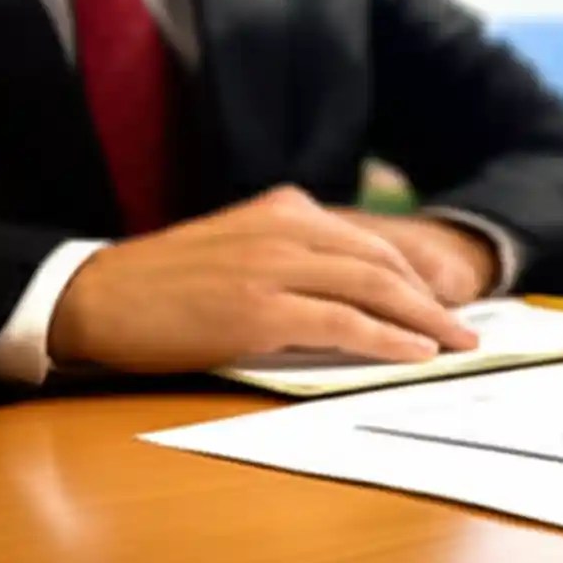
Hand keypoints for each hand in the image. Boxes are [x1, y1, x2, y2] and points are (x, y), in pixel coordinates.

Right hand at [49, 187, 478, 373]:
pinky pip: (344, 323)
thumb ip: (293, 252)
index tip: (440, 303)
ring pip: (373, 289)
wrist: (98, 295)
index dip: (414, 276)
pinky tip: (415, 353)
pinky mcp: (260, 309)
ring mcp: (274, 267)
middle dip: (431, 299)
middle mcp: (287, 229)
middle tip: (464, 329)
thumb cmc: (167, 281)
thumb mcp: (239, 245)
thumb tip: (350, 288)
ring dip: (424, 320)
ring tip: (455, 343)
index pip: (370, 242)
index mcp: (286, 210)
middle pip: (383, 264)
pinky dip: (387, 338)